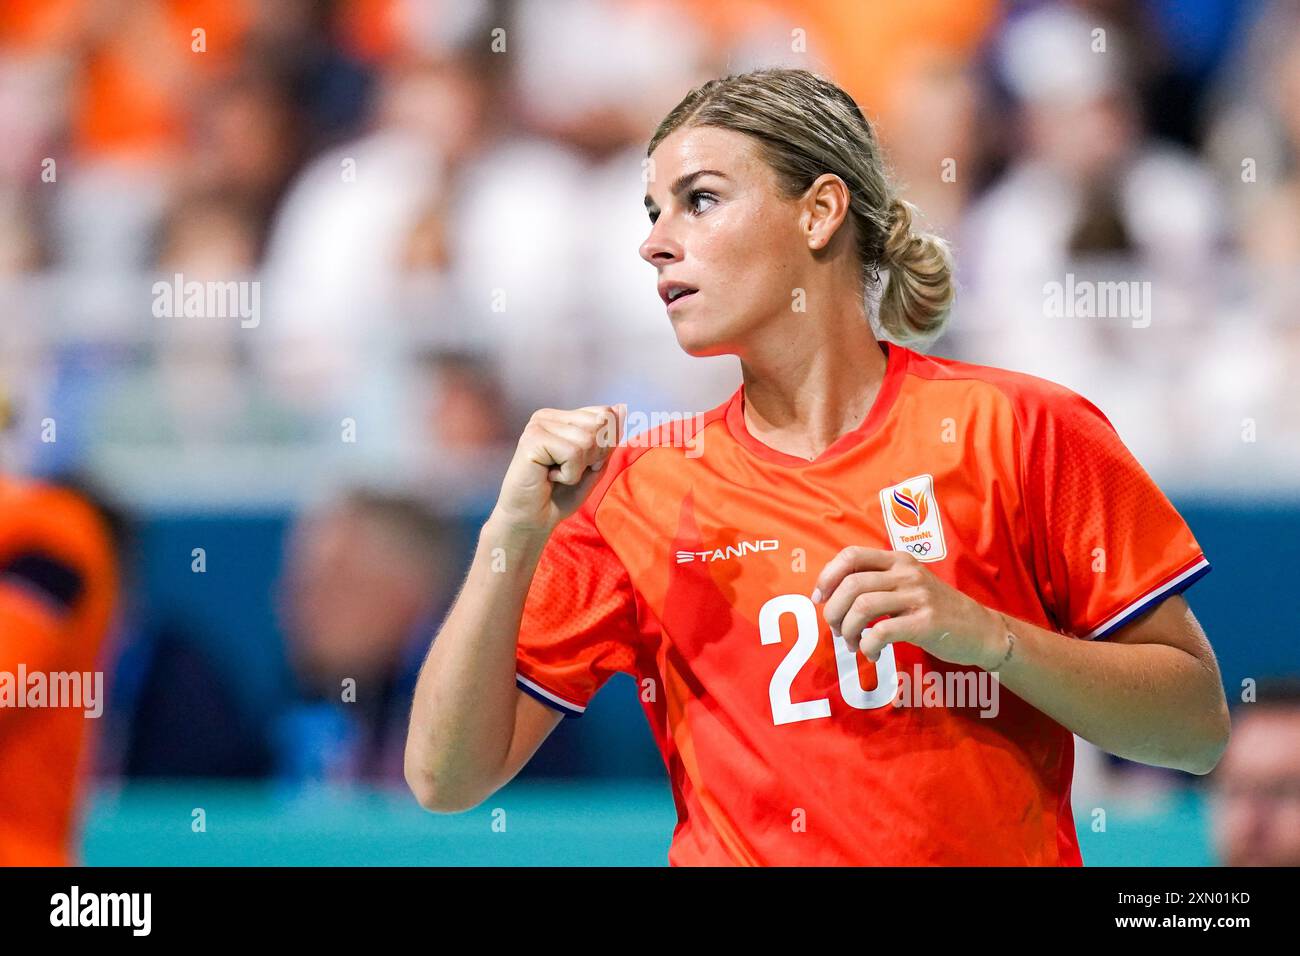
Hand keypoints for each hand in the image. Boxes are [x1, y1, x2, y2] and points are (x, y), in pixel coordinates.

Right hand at [492, 403, 626, 535]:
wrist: (532, 520)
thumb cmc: (560, 495)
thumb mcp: (594, 464)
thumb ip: (608, 438)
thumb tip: (622, 408)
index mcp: (561, 417)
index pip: (605, 414)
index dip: (604, 446)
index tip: (581, 464)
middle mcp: (547, 416)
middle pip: (599, 425)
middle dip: (593, 456)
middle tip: (567, 471)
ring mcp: (538, 426)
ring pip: (588, 440)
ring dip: (579, 468)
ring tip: (557, 475)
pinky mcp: (532, 440)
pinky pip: (573, 454)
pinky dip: (569, 474)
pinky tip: (549, 478)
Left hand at [811, 546, 1004, 669]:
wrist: (981, 629)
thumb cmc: (935, 609)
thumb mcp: (908, 584)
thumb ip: (877, 582)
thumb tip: (831, 596)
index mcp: (899, 560)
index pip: (852, 555)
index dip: (828, 576)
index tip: (819, 598)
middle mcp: (907, 573)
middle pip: (851, 584)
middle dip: (833, 610)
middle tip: (835, 628)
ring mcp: (918, 597)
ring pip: (862, 607)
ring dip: (847, 630)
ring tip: (852, 643)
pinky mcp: (925, 623)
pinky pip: (881, 632)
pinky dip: (867, 645)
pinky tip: (871, 652)